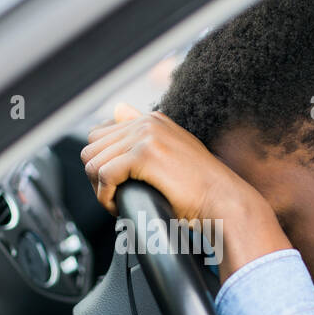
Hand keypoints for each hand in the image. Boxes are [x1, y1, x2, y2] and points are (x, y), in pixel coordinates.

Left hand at [80, 104, 290, 278]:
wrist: (223, 203)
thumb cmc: (200, 190)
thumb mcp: (170, 155)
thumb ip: (143, 134)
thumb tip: (117, 107)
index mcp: (151, 121)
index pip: (100, 136)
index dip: (102, 165)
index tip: (116, 186)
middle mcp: (147, 122)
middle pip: (90, 148)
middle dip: (95, 178)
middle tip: (115, 198)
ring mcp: (146, 135)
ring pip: (93, 162)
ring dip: (99, 189)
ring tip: (118, 203)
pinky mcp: (145, 154)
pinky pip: (104, 174)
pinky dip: (105, 197)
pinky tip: (119, 207)